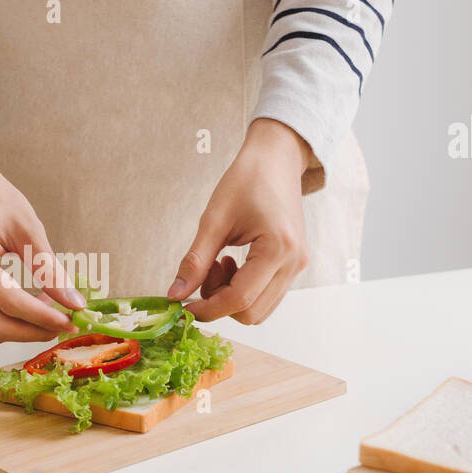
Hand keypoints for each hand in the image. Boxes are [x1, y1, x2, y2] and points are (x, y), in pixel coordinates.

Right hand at [0, 146, 84, 342]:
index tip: (72, 320)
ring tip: (50, 312)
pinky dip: (8, 321)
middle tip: (65, 324)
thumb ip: (49, 269)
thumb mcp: (28, 229)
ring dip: (22, 330)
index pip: (10, 301)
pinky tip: (31, 308)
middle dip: (34, 331)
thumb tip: (74, 303)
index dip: (43, 317)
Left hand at [167, 119, 310, 324]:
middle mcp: (294, 263)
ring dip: (231, 298)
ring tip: (220, 262)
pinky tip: (233, 263)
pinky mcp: (294, 265)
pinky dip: (244, 291)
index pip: (240, 300)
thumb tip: (174, 295)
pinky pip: (266, 296)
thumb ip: (195, 261)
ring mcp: (297, 266)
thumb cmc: (246, 180)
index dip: (207, 309)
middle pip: (251, 313)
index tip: (183, 305)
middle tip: (206, 270)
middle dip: (220, 302)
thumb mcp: (214, 219)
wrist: (276, 160)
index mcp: (277, 249)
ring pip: (260, 310)